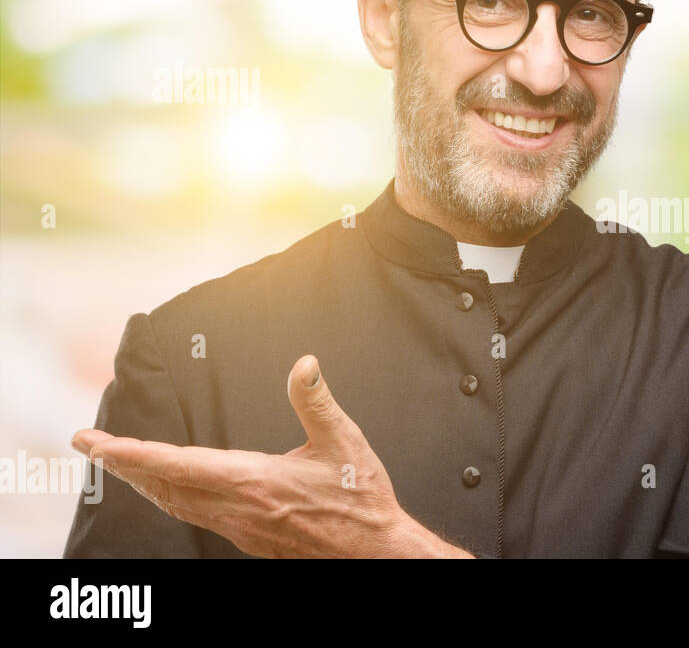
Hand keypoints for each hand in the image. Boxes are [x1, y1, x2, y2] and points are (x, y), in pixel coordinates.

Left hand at [72, 355, 473, 558]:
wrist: (373, 550)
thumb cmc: (360, 499)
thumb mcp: (343, 442)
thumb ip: (317, 401)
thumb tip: (304, 364)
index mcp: (254, 481)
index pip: (176, 465)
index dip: (132, 454)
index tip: (98, 443)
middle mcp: (237, 507)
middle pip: (162, 487)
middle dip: (121, 465)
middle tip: (89, 446)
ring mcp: (239, 526)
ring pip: (174, 504)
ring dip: (141, 482)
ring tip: (118, 464)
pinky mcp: (248, 536)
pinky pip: (193, 515)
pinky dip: (168, 498)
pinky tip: (168, 489)